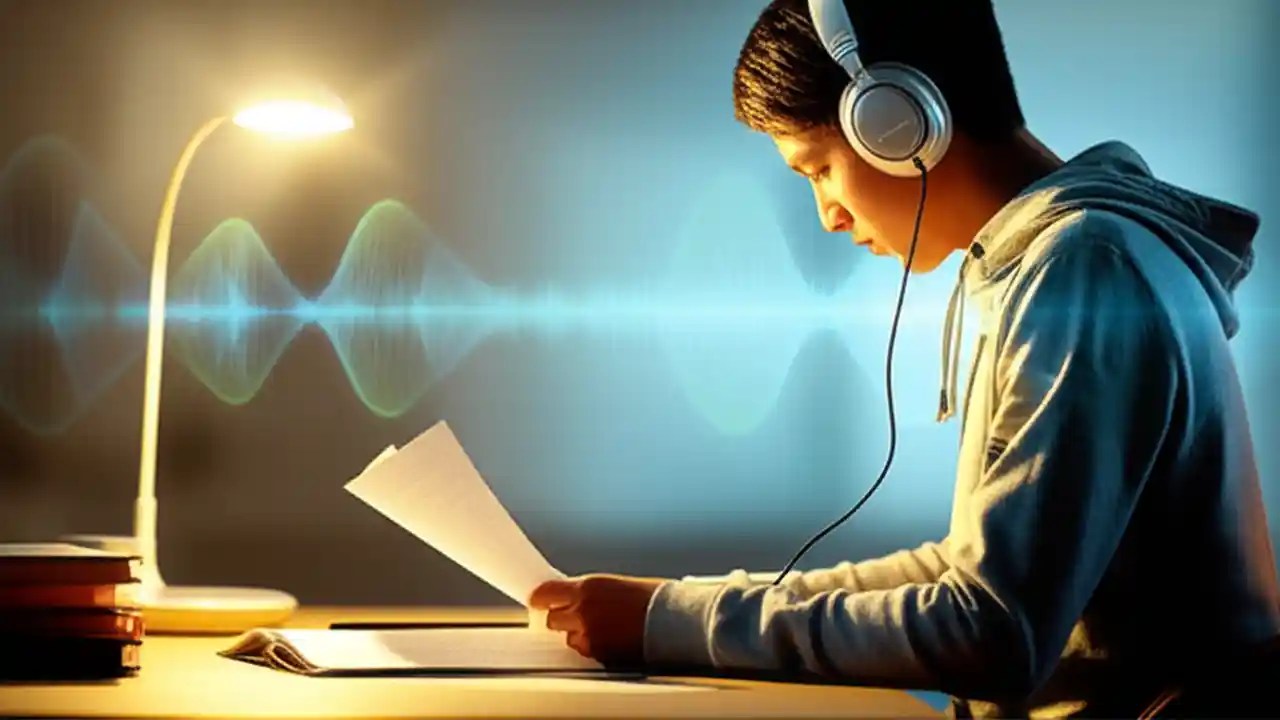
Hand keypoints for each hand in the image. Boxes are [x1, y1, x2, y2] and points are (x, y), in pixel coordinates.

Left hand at [529, 574, 665, 665]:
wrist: (674, 619)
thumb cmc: (653, 598)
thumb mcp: (615, 585)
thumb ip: (588, 592)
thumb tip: (572, 598)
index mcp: (586, 588)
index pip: (544, 594)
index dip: (539, 599)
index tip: (538, 601)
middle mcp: (582, 611)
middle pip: (551, 620)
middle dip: (561, 619)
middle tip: (574, 617)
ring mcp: (589, 635)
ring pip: (568, 639)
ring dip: (578, 635)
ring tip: (602, 629)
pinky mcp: (599, 654)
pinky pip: (585, 652)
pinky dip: (593, 647)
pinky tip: (611, 639)